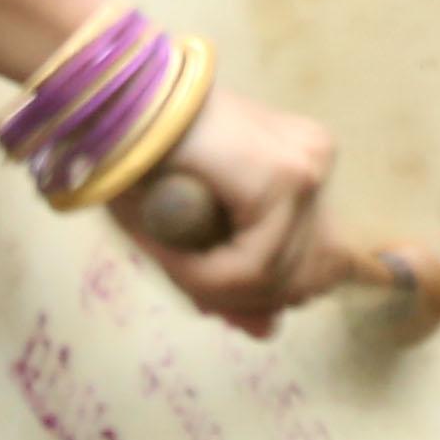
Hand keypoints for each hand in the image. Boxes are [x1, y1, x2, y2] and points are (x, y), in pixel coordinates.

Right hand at [127, 90, 344, 335]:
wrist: (120, 107)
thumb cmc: (146, 162)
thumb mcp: (195, 236)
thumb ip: (235, 284)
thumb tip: (268, 332)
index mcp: (305, 165)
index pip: (319, 260)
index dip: (271, 296)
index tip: (228, 304)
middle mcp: (315, 161)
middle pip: (303, 273)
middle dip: (245, 298)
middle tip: (197, 290)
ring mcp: (306, 168)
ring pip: (274, 276)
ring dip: (215, 288)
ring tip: (174, 264)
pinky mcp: (283, 178)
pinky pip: (254, 264)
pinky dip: (206, 275)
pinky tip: (175, 255)